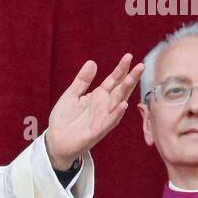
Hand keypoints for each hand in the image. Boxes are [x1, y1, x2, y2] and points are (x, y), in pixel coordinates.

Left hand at [45, 53, 144, 169]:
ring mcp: (103, 118)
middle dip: (130, 78)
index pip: (113, 80)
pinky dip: (116, 113)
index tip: (129, 56)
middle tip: (141, 65)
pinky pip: (109, 121)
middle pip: (120, 89)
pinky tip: (123, 104)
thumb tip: (92, 62)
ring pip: (118, 102)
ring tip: (133, 78)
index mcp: (98, 96)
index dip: (121, 69)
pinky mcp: (97, 130)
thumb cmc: (65, 118)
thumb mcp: (71, 94)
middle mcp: (104, 106)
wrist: (56, 140)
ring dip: (126, 91)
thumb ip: (82, 80)